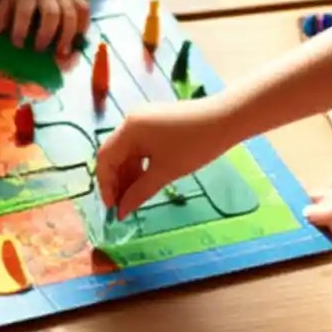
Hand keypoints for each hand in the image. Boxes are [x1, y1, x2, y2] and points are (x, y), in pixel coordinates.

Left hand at [0, 0, 88, 55]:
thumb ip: (3, 13)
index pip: (24, 11)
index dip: (20, 29)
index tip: (18, 44)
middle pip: (51, 14)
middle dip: (45, 34)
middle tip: (39, 49)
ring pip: (70, 15)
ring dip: (66, 36)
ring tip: (61, 53)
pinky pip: (84, 13)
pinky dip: (82, 28)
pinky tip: (77, 41)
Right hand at [97, 97, 235, 218]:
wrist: (226, 119)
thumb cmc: (194, 145)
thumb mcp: (165, 172)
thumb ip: (139, 192)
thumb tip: (121, 212)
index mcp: (129, 129)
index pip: (104, 159)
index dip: (105, 186)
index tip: (113, 208)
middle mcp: (131, 121)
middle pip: (114, 155)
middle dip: (117, 182)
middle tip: (123, 207)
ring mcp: (144, 121)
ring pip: (127, 153)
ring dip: (128, 176)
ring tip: (135, 198)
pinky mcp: (156, 123)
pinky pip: (139, 148)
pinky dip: (140, 166)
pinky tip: (146, 182)